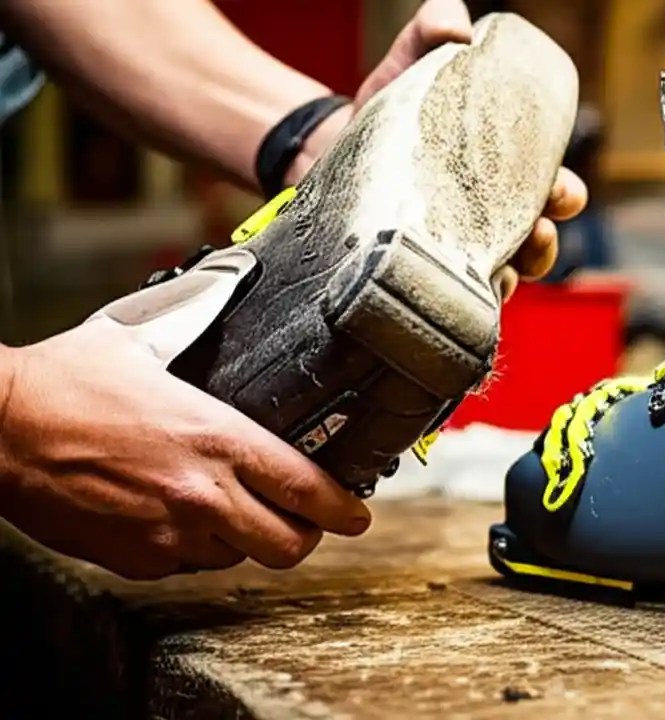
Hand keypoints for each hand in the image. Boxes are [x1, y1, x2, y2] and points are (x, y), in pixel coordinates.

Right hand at [0, 320, 370, 580]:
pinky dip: (192, 548)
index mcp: (218, 440)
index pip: (308, 489)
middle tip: (300, 518)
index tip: (357, 513)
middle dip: (303, 534)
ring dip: (242, 539)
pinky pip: (185, 566)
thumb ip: (198, 322)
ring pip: (237, 557)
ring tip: (226, 507)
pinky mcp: (134, 559)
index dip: (343, 508)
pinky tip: (176, 516)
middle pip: (289, 545)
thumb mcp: (147, 341)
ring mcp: (168, 534)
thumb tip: (227, 287)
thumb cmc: (63, 383)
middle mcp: (201, 494)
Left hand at [294, 0, 588, 297]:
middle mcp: (490, 216)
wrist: (324, 146)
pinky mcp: (421, 275)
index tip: (559, 190)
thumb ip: (435, 26)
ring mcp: (459, 250)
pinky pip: (453, 299)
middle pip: (537, 241)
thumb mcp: (411, 59)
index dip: (565, 194)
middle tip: (535, 229)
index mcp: (504, 170)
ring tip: (501, 267)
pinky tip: (453, 292)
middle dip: (545, 241)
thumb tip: (457, 30)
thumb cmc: (386, 105)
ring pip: (503, 276)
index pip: (553, 187)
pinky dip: (460, 300)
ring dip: (511, 275)